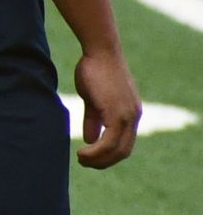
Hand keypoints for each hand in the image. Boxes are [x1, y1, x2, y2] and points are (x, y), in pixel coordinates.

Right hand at [74, 45, 141, 168]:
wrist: (100, 51)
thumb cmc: (94, 70)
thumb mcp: (93, 99)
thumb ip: (93, 119)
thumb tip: (90, 139)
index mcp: (130, 114)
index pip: (124, 144)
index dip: (108, 155)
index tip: (90, 158)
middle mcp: (133, 117)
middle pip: (123, 151)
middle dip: (103, 162)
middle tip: (84, 163)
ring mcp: (127, 115)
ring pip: (117, 149)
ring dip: (98, 159)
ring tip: (81, 159)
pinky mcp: (117, 113)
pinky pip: (109, 141)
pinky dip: (96, 151)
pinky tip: (82, 151)